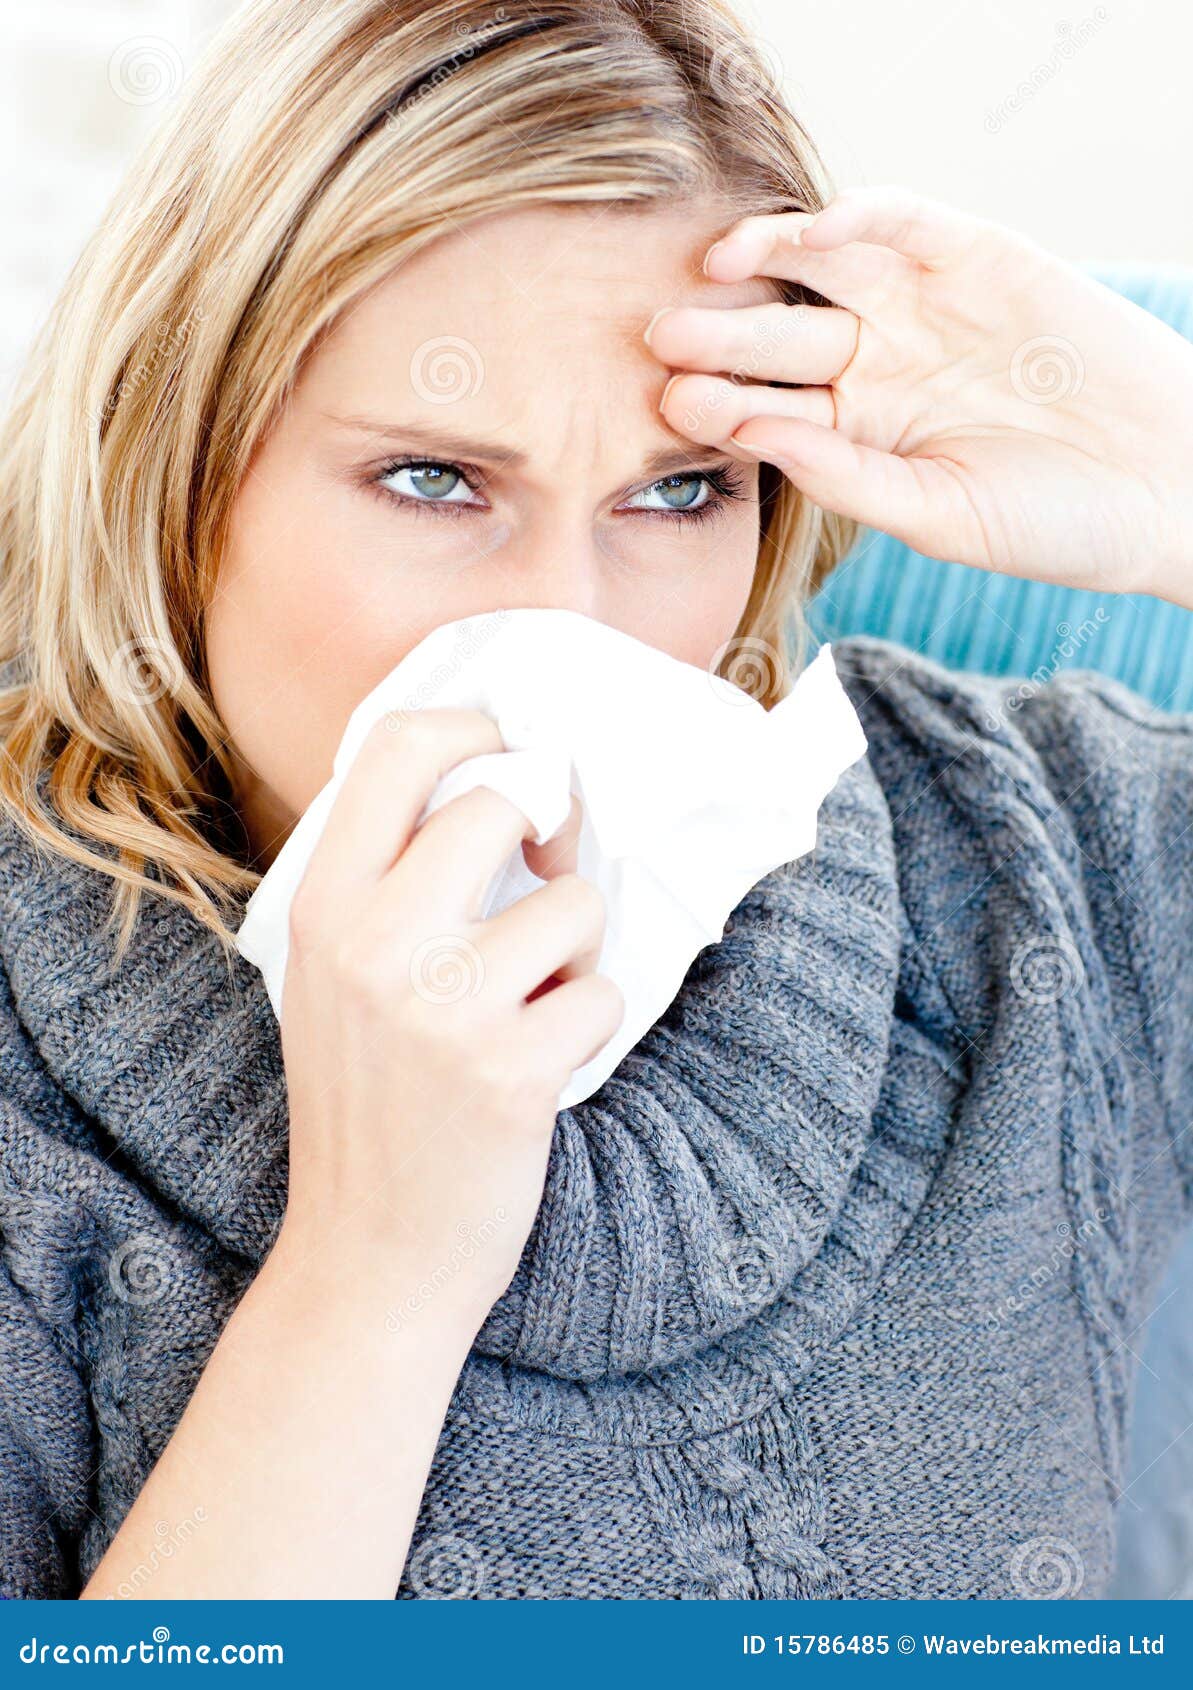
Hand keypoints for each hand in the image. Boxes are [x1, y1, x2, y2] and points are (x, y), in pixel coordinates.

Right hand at [275, 709, 624, 1337]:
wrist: (367, 1259)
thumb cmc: (365, 1107)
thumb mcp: (333, 979)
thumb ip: (386, 886)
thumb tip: (501, 788)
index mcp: (324, 908)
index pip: (397, 749)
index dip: (473, 726)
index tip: (511, 747)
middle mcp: (374, 943)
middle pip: (505, 806)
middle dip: (552, 838)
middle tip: (549, 881)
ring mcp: (442, 1008)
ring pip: (575, 902)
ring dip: (578, 950)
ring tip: (535, 1003)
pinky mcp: (510, 1072)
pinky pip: (602, 995)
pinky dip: (590, 1026)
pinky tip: (544, 1065)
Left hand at [646, 185, 1192, 607]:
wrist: (1166, 487)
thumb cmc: (1052, 521)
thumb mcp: (939, 515)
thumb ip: (848, 479)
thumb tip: (758, 437)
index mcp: (858, 432)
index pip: (770, 410)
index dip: (720, 404)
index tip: (670, 405)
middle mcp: (879, 363)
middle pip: (781, 337)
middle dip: (723, 333)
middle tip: (663, 333)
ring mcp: (923, 306)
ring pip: (827, 269)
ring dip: (770, 260)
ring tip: (717, 264)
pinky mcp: (975, 254)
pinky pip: (904, 221)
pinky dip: (857, 216)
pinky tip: (808, 233)